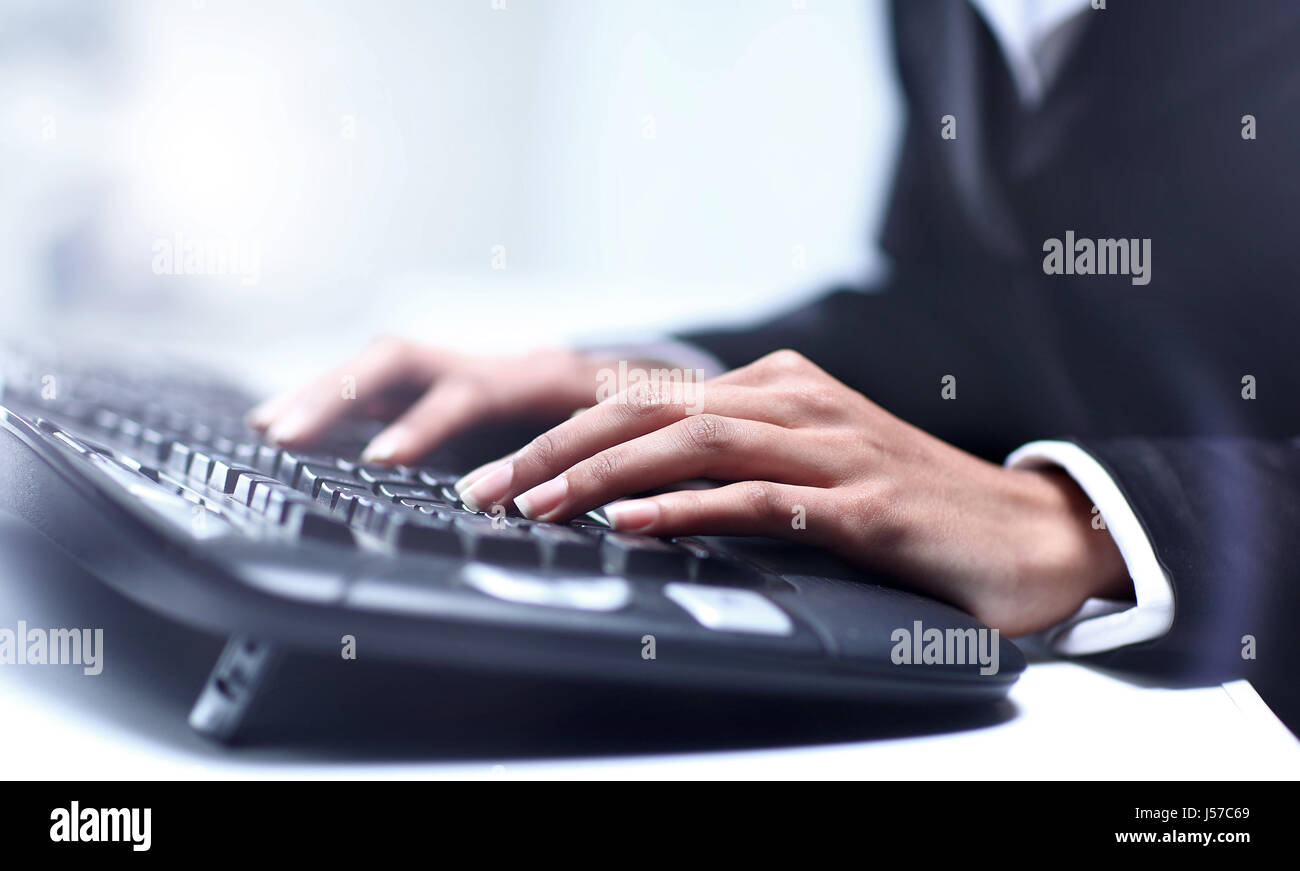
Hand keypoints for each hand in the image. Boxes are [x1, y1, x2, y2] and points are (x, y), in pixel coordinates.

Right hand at [247, 336, 613, 463]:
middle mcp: (486, 363)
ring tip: (268, 430)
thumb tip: (561, 498)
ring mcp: (457, 368)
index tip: (382, 461)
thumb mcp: (625, 444)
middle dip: (339, 396)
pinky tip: (280, 424)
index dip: (424, 424)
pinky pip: (375, 385)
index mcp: (535, 378)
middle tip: (284, 436)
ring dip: (320, 395)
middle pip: (401, 361)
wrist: (631, 387)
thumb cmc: (630, 425)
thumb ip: (593, 466)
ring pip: (378, 367)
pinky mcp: (438, 385)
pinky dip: (329, 401)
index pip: (469, 392)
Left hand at [456, 349, 1131, 635]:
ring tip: (537, 506)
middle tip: (486, 489)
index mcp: (775, 388)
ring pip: (692, 440)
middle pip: (649, 410)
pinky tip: (634, 524)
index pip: (646, 400)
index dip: (562, 433)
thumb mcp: (808, 470)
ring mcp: (830, 446)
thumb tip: (633, 497)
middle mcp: (795, 402)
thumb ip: (732, 468)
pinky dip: (688, 508)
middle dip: (556, 448)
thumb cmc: (910, 507)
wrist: (1030, 534)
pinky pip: (758, 498)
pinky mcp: (861, 501)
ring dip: (603, 472)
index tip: (499, 472)